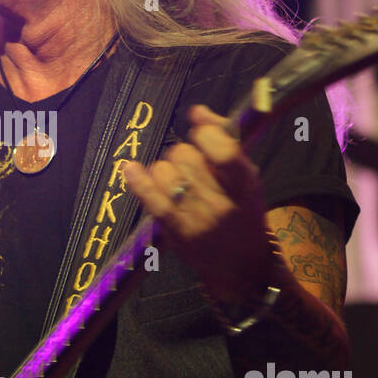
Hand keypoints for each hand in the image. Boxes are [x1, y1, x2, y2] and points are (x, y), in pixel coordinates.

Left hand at [122, 103, 273, 305]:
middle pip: (186, 156)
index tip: (200, 132)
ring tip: (177, 182)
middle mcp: (223, 203)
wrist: (242, 265)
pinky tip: (130, 169)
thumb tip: (197, 111)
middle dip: (183, 153)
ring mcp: (198, 219)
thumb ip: (226, 140)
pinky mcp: (176, 232)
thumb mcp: (247, 177)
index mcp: (246, 184)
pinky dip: (138, 180)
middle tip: (190, 168)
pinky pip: (152, 199)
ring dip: (165, 169)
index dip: (205, 132)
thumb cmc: (243, 212)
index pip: (223, 150)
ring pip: (165, 171)